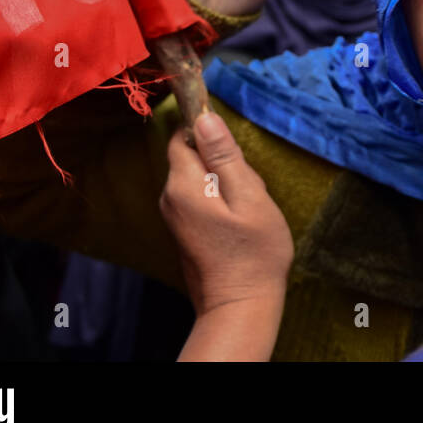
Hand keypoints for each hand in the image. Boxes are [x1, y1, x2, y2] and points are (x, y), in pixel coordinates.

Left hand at [160, 111, 293, 318]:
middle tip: (250, 188)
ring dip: (225, 182)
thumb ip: (225, 156)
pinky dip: (220, 199)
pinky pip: (199, 196)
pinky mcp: (182, 229)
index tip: (235, 147)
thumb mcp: (249, 196)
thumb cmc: (254, 252)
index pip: (182, 136)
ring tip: (248, 208)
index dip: (206, 130)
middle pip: (192, 156)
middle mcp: (169, 198)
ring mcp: (173, 216)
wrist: (241, 305)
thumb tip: (204, 117)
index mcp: (183, 185)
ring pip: (198, 177)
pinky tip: (239, 221)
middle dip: (223, 161)